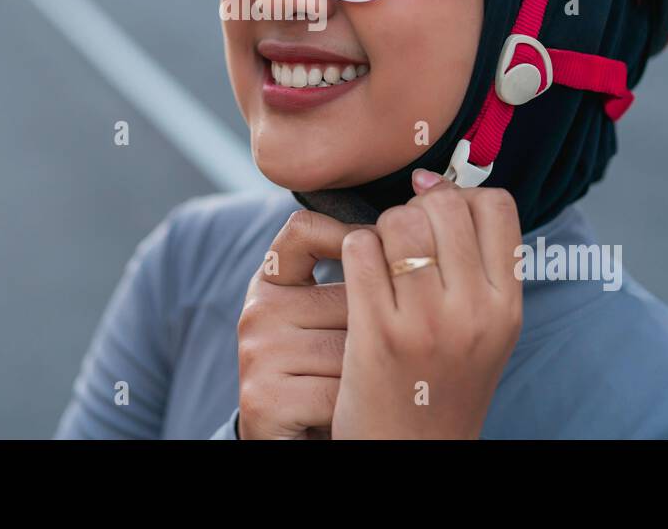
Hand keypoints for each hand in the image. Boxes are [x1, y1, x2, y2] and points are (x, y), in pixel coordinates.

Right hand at [235, 209, 371, 438]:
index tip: (381, 259)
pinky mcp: (262, 398)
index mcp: (272, 281)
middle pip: (350, 297)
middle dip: (377, 332)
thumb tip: (410, 228)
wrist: (296, 439)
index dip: (349, 234)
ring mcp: (257, 353)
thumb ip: (351, 276)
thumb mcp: (328, 318)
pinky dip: (356, 407)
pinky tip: (347, 410)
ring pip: (352, 349)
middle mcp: (257, 310)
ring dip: (372, 374)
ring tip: (363, 386)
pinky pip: (339, 392)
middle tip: (373, 358)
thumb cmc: (325, 372)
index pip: (304, 229)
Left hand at [331, 170, 523, 438]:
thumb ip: (476, 262)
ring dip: (381, 229)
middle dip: (415, 208)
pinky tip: (359, 277)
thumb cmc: (442, 380)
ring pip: (399, 221)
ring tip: (381, 261)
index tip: (439, 213)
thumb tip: (432, 181)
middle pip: (443, 205)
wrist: (410, 453)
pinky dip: (353, 251)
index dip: (462, 196)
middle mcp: (475, 312)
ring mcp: (427, 323)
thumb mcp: (485, 327)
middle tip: (403, 238)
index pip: (496, 205)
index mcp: (507, 306)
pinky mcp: (377, 332)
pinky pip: (359, 249)